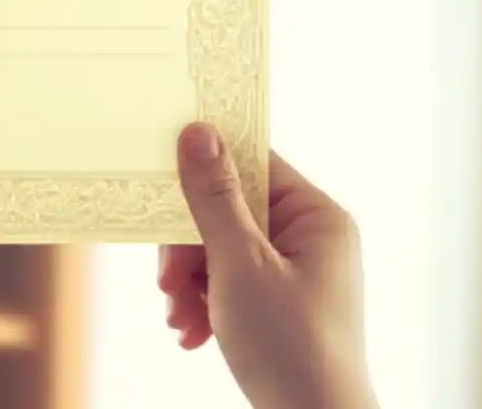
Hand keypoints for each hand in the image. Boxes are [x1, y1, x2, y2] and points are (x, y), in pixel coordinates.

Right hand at [158, 123, 376, 408]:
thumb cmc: (292, 348)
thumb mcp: (241, 265)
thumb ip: (214, 198)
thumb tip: (198, 132)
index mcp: (317, 217)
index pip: (254, 164)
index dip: (205, 173)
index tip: (164, 185)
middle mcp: (311, 239)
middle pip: (229, 212)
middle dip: (189, 249)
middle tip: (168, 280)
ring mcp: (296, 274)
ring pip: (221, 251)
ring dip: (190, 282)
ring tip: (178, 317)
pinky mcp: (279, 305)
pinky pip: (229, 284)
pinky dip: (204, 305)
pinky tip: (191, 333)